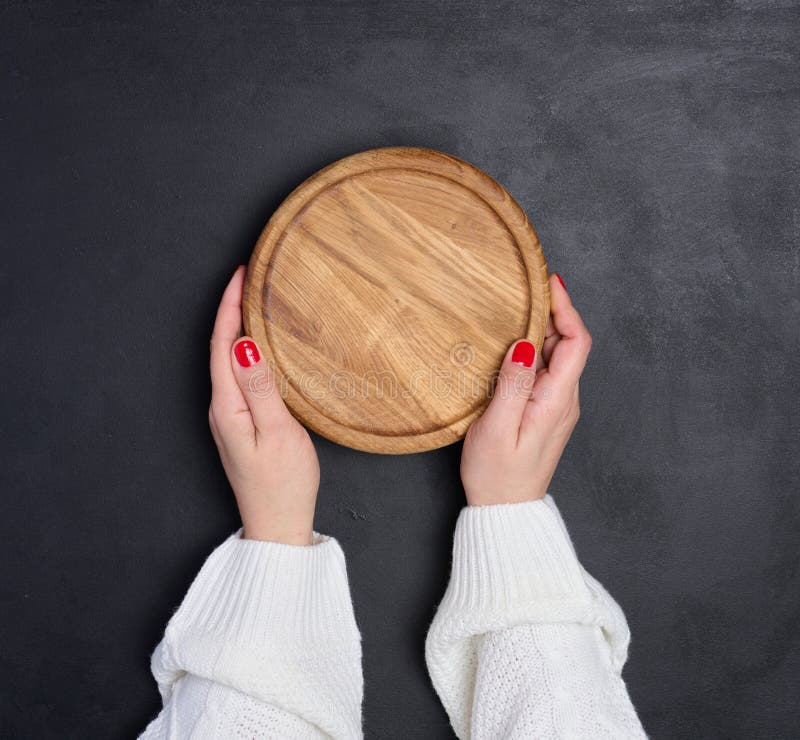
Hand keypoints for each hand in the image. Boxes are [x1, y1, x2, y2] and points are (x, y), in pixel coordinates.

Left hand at [208, 266, 319, 543]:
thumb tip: (243, 343)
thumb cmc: (283, 484)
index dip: (229, 307)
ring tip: (254, 301)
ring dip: (238, 327)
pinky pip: (240, 376)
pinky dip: (248, 351)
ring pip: (230, 360)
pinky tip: (261, 345)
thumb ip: (260, 386)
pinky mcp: (243, 424)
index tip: (240, 274)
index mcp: (227, 406)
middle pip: (221, 347)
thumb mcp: (277, 432)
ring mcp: (231, 417)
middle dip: (231, 309)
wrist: (279, 526)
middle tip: (249, 277)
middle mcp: (223, 408)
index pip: (222, 344)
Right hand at [461, 273, 591, 505]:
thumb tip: (526, 344)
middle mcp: (565, 400)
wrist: (504, 510)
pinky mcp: (545, 411)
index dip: (567, 308)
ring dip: (542, 329)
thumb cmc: (497, 475)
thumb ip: (513, 384)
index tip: (549, 283)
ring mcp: (557, 406)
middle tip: (525, 287)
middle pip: (569, 344)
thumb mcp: (496, 428)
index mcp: (558, 400)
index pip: (576, 342)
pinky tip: (513, 342)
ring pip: (557, 356)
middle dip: (552, 311)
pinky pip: (547, 370)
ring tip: (516, 307)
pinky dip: (535, 348)